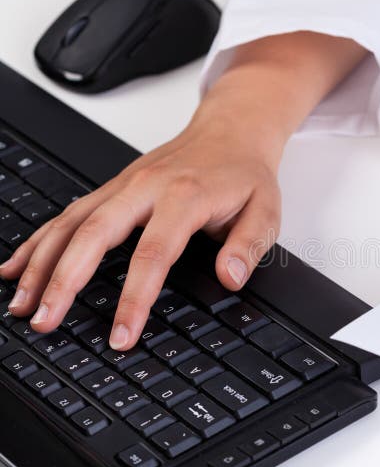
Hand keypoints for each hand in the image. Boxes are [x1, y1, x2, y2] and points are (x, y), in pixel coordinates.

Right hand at [0, 111, 280, 350]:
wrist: (231, 131)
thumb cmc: (245, 174)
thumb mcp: (267, 210)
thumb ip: (249, 245)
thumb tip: (230, 277)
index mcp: (185, 197)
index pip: (153, 254)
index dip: (134, 299)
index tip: (121, 335)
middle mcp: (146, 188)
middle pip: (94, 235)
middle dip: (63, 281)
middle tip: (44, 321)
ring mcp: (123, 185)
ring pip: (71, 222)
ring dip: (41, 262)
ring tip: (20, 303)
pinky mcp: (112, 187)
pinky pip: (68, 213)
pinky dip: (40, 240)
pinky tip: (17, 266)